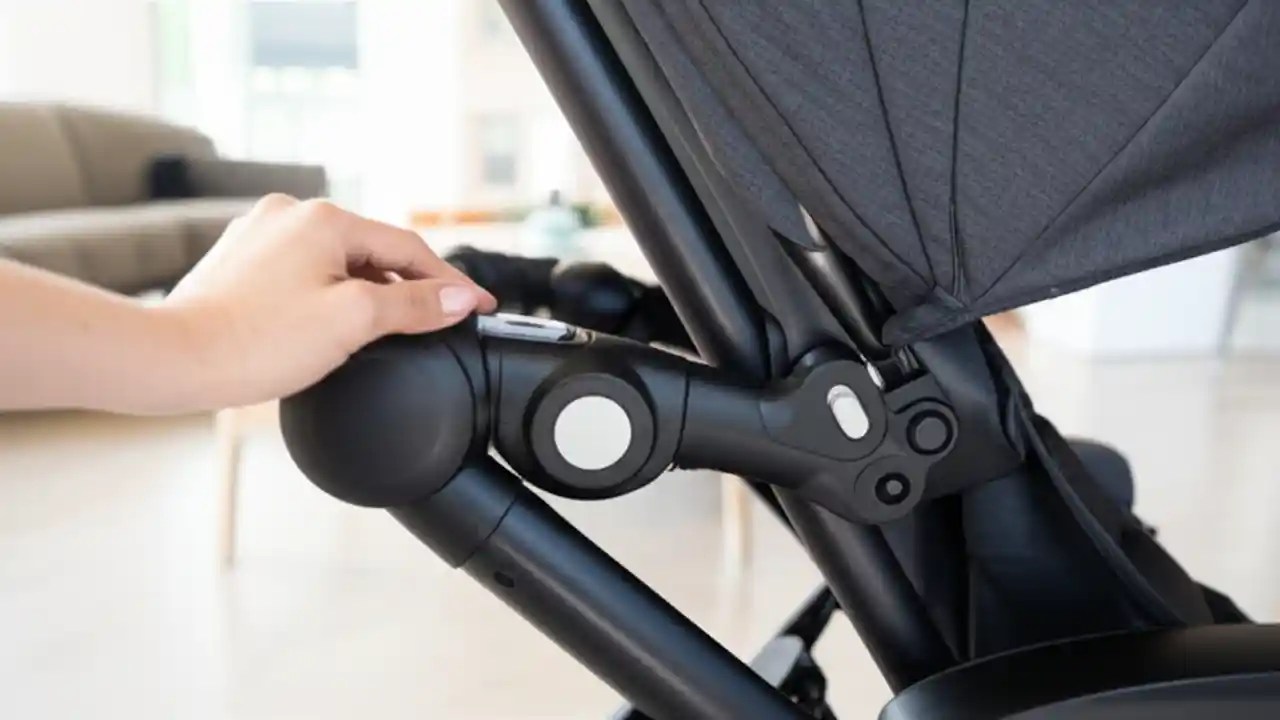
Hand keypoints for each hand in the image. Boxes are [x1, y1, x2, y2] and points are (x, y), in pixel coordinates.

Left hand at [163, 194, 496, 409]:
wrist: (174, 360)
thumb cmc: (257, 342)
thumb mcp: (354, 322)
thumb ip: (415, 306)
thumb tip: (459, 298)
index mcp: (324, 218)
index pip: (409, 248)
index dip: (450, 283)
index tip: (480, 307)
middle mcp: (290, 213)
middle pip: (374, 252)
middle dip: (407, 288)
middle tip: (438, 324)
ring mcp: (261, 235)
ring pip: (338, 262)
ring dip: (367, 293)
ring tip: (385, 331)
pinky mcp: (241, 261)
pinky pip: (304, 271)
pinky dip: (329, 294)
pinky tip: (332, 326)